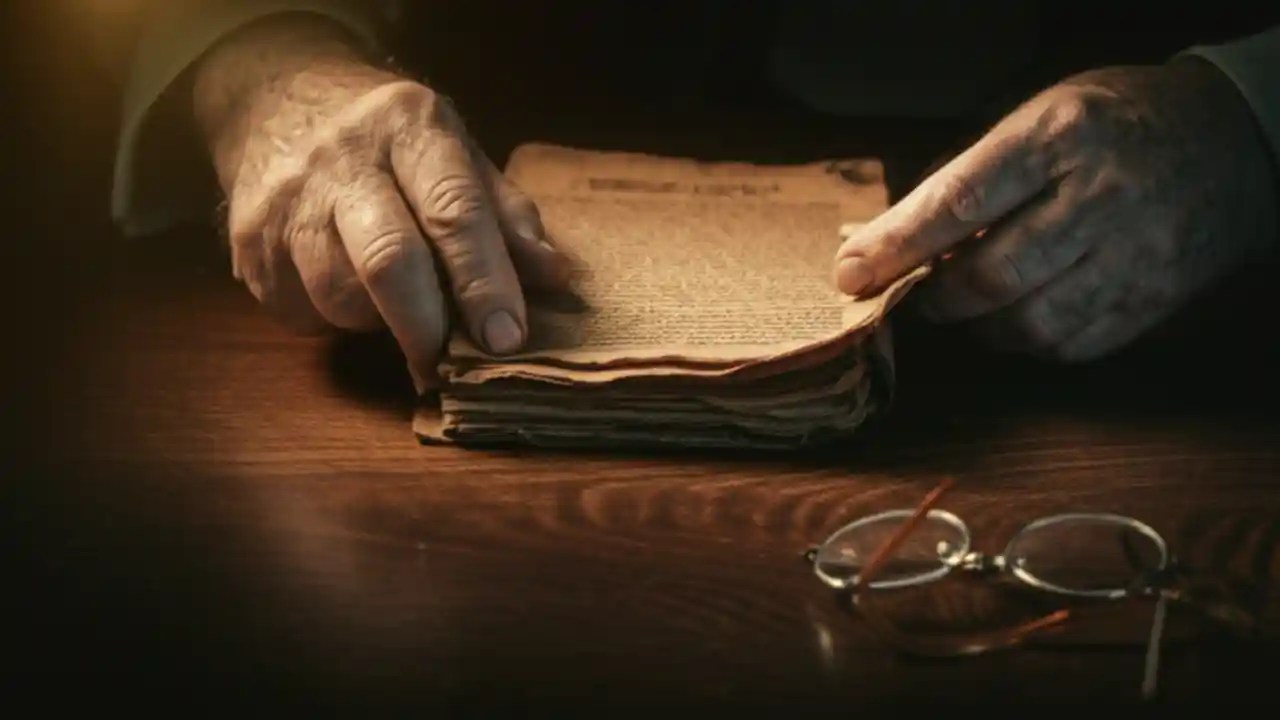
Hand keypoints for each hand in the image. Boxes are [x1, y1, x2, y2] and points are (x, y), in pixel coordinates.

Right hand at [193, 16, 570, 390]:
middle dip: (427, 328)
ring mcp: (287, 200)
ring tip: (392, 301)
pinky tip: (343, 285)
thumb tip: (555, 278)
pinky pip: (303, 312)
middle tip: (450, 367)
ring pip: (341, 297)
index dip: (485, 283)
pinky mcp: (249, 242)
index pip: (454, 212)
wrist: (274, 100)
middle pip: (389, 260)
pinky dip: (334, 318)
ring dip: (378, 322)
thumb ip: (507, 217)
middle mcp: (343, 157)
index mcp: (411, 128)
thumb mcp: (456, 153)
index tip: (506, 339)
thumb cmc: (388, 141)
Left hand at [834, 58, 1277, 361]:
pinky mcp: (1154, 299)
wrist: (1231, 143)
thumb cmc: (1111, 125)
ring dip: (977, 327)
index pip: (962, 200)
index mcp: (1062, 136)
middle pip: (995, 275)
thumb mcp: (1039, 117)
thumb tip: (885, 241)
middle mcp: (1104, 196)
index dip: (898, 245)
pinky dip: (1025, 342)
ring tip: (960, 307)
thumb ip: (968, 177)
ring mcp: (1136, 254)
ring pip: (1031, 323)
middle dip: (935, 298)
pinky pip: (1071, 345)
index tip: (851, 273)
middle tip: (911, 297)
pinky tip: (1011, 321)